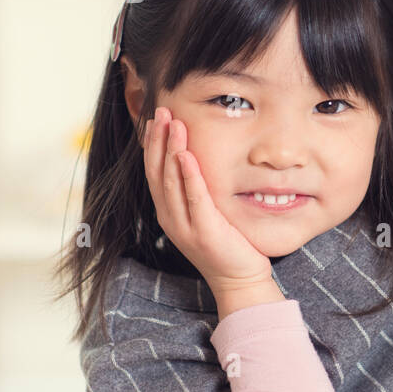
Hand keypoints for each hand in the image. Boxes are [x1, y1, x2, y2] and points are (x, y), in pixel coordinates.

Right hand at [141, 106, 272, 296]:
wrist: (239, 279)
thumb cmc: (227, 243)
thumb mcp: (207, 213)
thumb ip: (198, 190)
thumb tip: (196, 159)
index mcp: (169, 212)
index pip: (154, 172)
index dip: (153, 144)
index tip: (156, 118)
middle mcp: (170, 218)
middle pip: (157, 172)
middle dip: (158, 140)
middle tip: (161, 111)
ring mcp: (184, 226)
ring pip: (171, 181)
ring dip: (171, 150)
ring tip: (173, 124)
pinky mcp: (204, 232)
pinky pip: (194, 198)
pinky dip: (188, 175)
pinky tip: (185, 155)